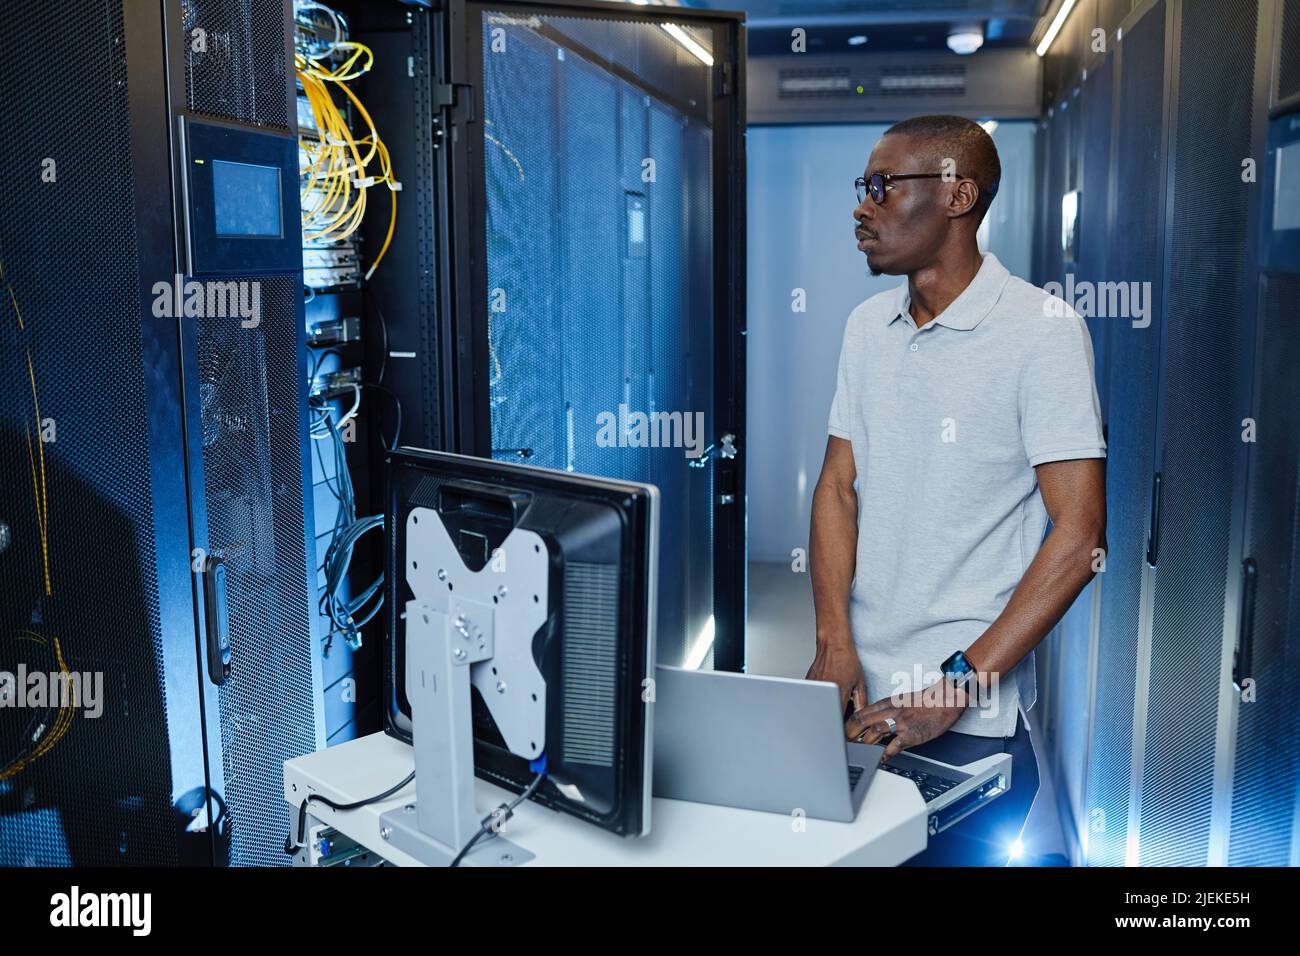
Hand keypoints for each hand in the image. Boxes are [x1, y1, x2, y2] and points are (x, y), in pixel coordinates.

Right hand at [804, 637, 866, 718]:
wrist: (833, 644)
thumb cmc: (846, 660)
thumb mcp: (860, 682)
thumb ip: (861, 702)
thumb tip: (860, 717)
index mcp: (839, 692)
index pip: (838, 718)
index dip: (840, 725)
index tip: (842, 728)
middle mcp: (824, 690)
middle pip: (826, 713)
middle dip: (832, 718)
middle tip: (838, 713)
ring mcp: (814, 686)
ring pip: (817, 705)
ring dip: (824, 707)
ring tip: (831, 698)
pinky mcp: (807, 683)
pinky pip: (812, 697)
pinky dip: (818, 699)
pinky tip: (825, 691)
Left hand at [845, 681, 967, 759]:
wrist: (947, 699)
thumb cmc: (926, 701)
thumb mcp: (901, 701)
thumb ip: (886, 711)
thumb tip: (872, 722)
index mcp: (888, 702)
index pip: (860, 712)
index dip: (848, 724)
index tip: (843, 732)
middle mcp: (892, 711)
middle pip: (863, 721)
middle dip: (850, 734)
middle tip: (845, 744)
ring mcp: (902, 722)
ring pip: (875, 732)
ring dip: (865, 743)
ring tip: (860, 751)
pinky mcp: (913, 734)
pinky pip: (895, 745)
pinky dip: (886, 754)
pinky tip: (882, 759)